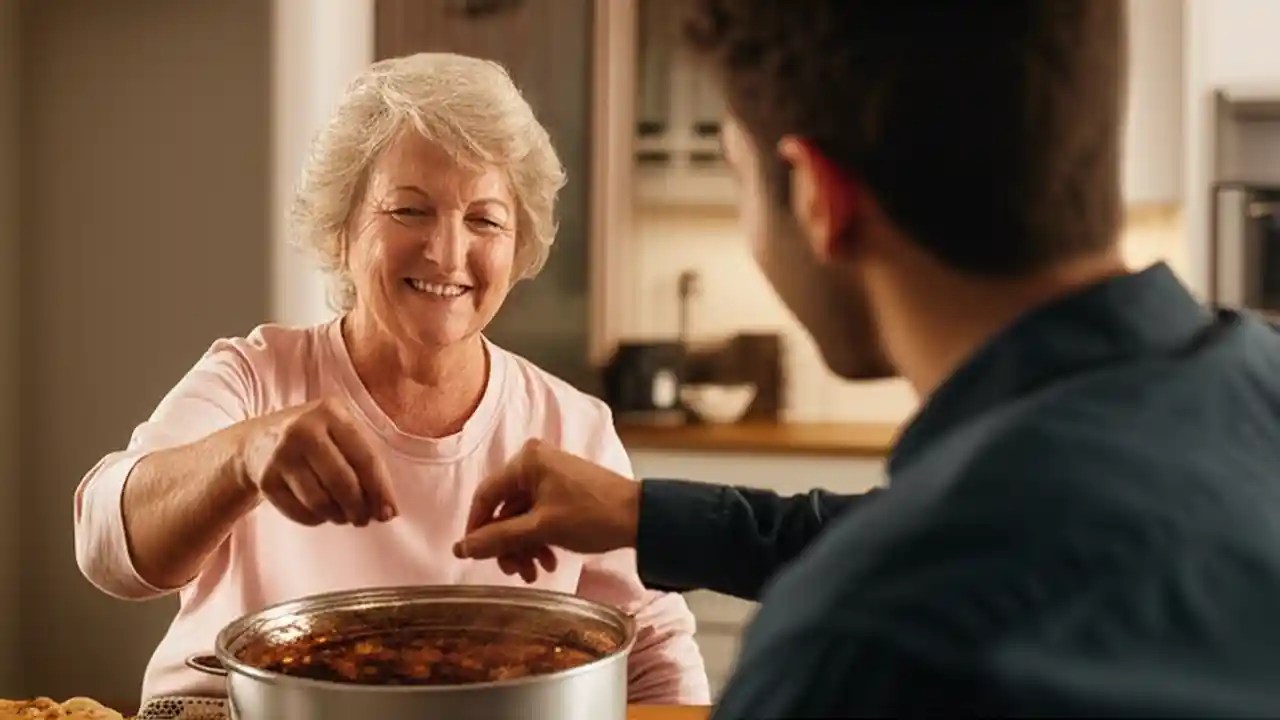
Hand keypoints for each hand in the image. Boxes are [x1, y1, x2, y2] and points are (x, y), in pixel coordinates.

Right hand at [237, 398, 397, 526]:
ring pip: (321, 501)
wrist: (257, 440)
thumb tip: (385, 509)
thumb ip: (363, 462)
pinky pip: (300, 513)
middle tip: (364, 520)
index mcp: (331, 412)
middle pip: (343, 482)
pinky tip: (321, 512)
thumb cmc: (314, 439)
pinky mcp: (266, 480)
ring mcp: (281, 454)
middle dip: (359, 508)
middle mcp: (304, 430)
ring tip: (344, 515)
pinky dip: (316, 519)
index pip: (365, 458)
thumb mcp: (338, 431)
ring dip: (338, 516)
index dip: (381, 490)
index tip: (389, 512)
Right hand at [453, 439, 639, 579]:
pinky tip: (548, 562)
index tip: (472, 557)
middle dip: (507, 544)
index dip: (476, 529)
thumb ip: (498, 538)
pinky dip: (539, 540)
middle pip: (504, 510)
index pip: (485, 496)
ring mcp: (550, 476)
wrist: (640, 517)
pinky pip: (538, 516)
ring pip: (521, 518)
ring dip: (524, 547)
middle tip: (515, 572)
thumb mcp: (540, 529)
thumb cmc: (591, 516)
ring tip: (535, 573)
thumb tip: (460, 549)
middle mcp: (535, 462)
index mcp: (526, 461)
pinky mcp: (562, 490)